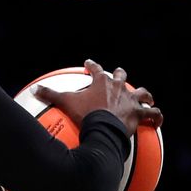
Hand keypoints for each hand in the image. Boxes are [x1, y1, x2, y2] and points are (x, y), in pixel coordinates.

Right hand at [34, 61, 162, 135]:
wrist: (102, 128)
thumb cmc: (85, 115)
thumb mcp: (65, 103)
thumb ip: (50, 95)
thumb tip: (34, 90)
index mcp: (101, 82)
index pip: (95, 69)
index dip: (92, 65)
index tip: (89, 62)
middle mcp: (118, 88)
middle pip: (121, 76)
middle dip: (119, 75)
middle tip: (118, 75)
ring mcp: (130, 100)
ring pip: (142, 93)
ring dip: (144, 96)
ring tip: (146, 99)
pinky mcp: (139, 114)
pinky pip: (153, 114)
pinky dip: (156, 117)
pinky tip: (157, 121)